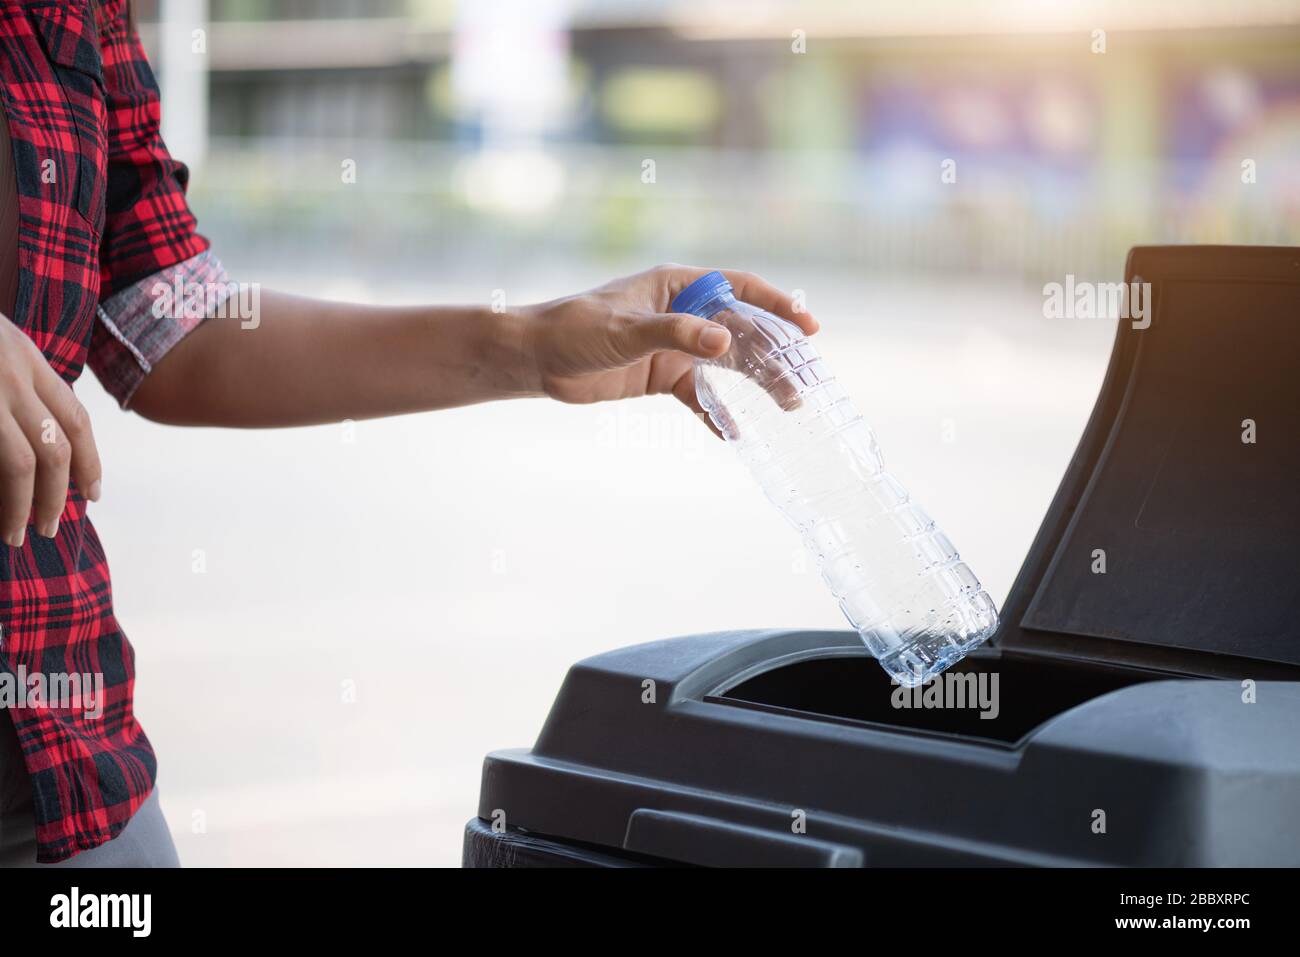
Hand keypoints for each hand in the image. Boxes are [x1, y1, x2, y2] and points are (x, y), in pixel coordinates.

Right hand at [0, 313, 100, 544]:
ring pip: (20, 463)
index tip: (92, 494)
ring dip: (20, 505)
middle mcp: (9, 375)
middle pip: (54, 450)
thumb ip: (20, 381)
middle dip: (56, 496)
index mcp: (26, 359)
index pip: (75, 420)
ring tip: (15, 533)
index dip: (90, 462)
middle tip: (49, 528)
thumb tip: (48, 441)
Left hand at [521, 264, 817, 429]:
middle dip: (774, 355)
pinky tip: (734, 433)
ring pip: (727, 366)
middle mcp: (683, 313)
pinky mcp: (662, 376)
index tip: (808, 328)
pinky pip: (699, 396)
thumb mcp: (627, 329)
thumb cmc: (576, 329)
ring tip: (786, 407)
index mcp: (678, 286)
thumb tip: (724, 343)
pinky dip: (717, 412)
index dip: (778, 306)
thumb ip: (676, 334)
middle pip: (741, 331)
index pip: (741, 289)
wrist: (537, 359)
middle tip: (802, 382)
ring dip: (755, 385)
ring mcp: (674, 346)